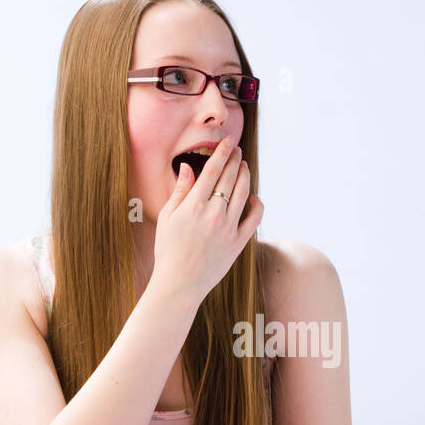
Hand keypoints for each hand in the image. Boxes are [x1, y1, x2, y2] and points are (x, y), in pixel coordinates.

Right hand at [152, 135, 263, 302]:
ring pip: (244, 193)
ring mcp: (229, 228)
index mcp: (194, 205)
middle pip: (230, 177)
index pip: (213, 170)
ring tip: (243, 166)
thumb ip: (180, 190)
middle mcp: (214, 214)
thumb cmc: (168, 249)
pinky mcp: (239, 243)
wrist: (179, 283)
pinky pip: (254, 218)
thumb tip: (188, 167)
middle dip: (234, 159)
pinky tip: (253, 197)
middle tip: (237, 149)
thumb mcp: (167, 217)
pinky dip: (257, 204)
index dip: (222, 152)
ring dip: (245, 176)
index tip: (228, 141)